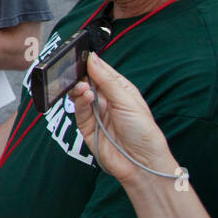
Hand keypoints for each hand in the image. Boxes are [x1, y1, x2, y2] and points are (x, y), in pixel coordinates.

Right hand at [71, 53, 178, 183]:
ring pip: (79, 94)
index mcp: (120, 90)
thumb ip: (107, 80)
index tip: (80, 54)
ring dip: (78, 88)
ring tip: (83, 88)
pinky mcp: (85, 126)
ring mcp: (95, 112)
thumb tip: (93, 59)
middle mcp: (106, 100)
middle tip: (75, 71)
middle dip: (80, 75)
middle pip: (87, 81)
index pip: (101, 71)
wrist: (140, 163)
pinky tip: (85, 97)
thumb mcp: (128, 101)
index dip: (91, 63)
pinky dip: (79, 102)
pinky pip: (77, 110)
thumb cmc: (143, 132)